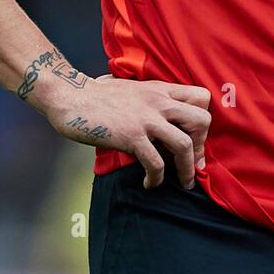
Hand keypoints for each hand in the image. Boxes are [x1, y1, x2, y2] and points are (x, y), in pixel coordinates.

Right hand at [42, 74, 211, 190]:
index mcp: (161, 89)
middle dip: (201, 147)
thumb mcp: (133, 89)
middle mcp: (159, 102)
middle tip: (193, 164)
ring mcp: (146, 119)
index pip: (202, 97)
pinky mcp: (131, 136)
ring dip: (186, 169)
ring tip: (182, 182)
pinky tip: (148, 184)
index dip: (203, 121)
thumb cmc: (97, 95)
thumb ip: (150, 100)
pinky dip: (156, 179)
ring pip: (184, 144)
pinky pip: (155, 162)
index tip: (194, 139)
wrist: (70, 95)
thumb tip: (161, 119)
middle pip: (202, 120)